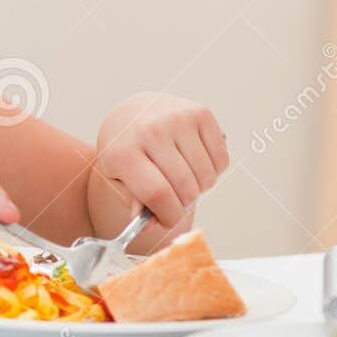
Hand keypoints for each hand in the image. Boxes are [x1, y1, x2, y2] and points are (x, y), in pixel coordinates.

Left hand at [89, 92, 227, 243]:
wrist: (131, 112)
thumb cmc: (124, 149)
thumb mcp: (116, 176)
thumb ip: (133, 201)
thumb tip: (150, 225)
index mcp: (124, 152)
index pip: (158, 194)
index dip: (169, 216)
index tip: (169, 220)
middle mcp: (150, 131)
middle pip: (185, 188)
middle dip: (183, 204)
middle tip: (174, 199)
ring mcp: (178, 119)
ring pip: (206, 176)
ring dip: (199, 188)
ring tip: (183, 180)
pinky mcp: (201, 113)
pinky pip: (221, 159)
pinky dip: (213, 171)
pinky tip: (195, 164)